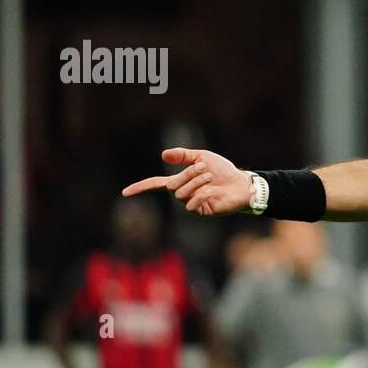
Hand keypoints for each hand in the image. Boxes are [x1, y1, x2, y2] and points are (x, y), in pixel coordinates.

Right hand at [121, 147, 249, 215]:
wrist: (242, 183)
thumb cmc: (223, 170)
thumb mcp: (202, 157)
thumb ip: (183, 156)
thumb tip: (162, 155)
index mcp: (180, 181)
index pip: (155, 185)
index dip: (141, 188)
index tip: (125, 193)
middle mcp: (183, 194)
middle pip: (172, 186)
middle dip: (188, 174)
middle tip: (204, 167)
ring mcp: (192, 204)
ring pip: (182, 195)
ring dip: (196, 182)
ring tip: (211, 177)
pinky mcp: (202, 211)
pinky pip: (192, 205)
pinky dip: (202, 194)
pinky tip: (213, 191)